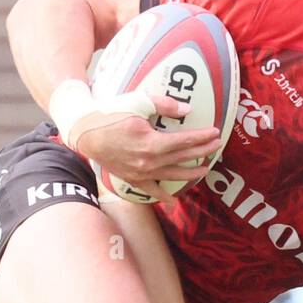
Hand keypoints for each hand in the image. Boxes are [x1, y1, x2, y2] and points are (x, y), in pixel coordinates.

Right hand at [76, 94, 223, 203]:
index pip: (185, 141)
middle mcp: (149, 161)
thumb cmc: (112, 114)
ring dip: (191, 173)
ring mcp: (141, 173)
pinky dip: (163, 196)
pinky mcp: (132, 179)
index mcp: (153, 142)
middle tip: (216, 146)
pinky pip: (151, 191)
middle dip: (202, 151)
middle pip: (182, 157)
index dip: (202, 137)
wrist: (86, 132)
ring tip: (204, 169)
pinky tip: (173, 201)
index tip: (215, 133)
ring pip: (172, 175)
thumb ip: (165, 105)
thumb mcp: (139, 102)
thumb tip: (188, 110)